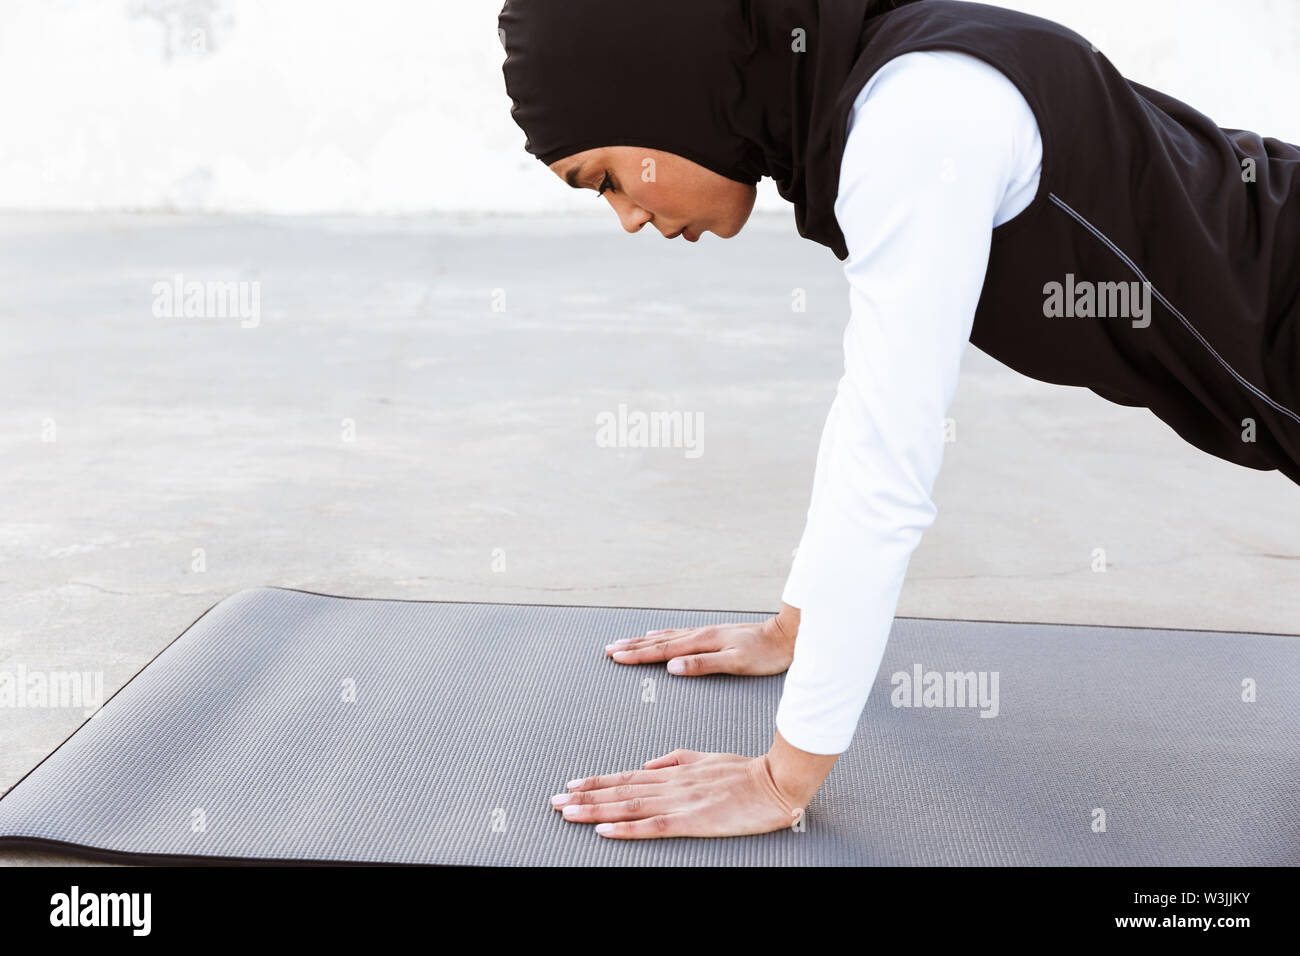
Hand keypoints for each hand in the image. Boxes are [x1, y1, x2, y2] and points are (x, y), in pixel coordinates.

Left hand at [550, 748, 802, 838]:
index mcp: (674, 772)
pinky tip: (604, 830)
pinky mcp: (692, 819)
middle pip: (619, 791)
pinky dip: (625, 828)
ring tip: (567, 812)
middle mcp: (670, 785)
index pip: (627, 778)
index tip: (572, 785)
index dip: (597, 782)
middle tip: (555, 800)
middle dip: (585, 796)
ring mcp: (679, 802)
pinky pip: (651, 826)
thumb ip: (676, 759)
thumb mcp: (705, 758)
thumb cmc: (745, 773)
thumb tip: (648, 764)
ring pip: (628, 806)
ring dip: (594, 810)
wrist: (775, 781)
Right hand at [604, 608, 797, 675]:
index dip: (637, 655)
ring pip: (666, 636)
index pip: (662, 650)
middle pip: (658, 641)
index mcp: (702, 642)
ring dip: (643, 640)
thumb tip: (672, 666)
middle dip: (632, 646)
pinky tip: (657, 634)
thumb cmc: (765, 654)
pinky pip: (678, 634)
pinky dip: (661, 635)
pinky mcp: (712, 635)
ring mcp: (705, 634)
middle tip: (609, 649)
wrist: (786, 637)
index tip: (616, 657)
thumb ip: (702, 665)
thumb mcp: (735, 662)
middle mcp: (700, 635)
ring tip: (625, 642)